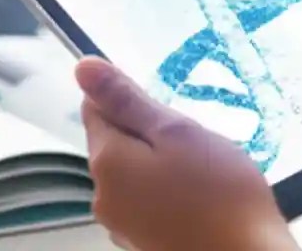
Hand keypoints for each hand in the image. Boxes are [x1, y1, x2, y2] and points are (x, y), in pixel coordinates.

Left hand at [75, 58, 296, 250]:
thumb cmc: (219, 191)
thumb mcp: (176, 131)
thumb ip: (127, 100)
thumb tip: (82, 67)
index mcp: (106, 162)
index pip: (94, 109)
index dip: (129, 99)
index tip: (166, 108)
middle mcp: (102, 196)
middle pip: (116, 144)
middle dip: (150, 134)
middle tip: (194, 142)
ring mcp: (122, 226)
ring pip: (134, 174)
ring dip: (161, 164)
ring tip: (204, 170)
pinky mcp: (144, 244)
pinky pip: (149, 202)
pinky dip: (170, 193)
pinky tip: (201, 198)